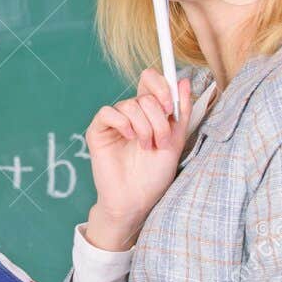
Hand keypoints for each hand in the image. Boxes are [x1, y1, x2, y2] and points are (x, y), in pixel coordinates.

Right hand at [84, 68, 192, 248]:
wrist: (137, 200)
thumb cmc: (155, 175)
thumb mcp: (176, 140)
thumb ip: (182, 111)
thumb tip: (183, 81)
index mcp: (149, 112)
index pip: (150, 80)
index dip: (162, 86)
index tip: (171, 107)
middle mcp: (131, 114)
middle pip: (144, 95)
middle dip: (158, 119)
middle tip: (161, 141)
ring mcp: (114, 122)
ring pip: (130, 105)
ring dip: (145, 127)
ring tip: (146, 147)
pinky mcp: (98, 131)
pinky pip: (108, 112)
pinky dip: (123, 123)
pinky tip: (129, 139)